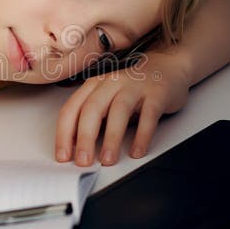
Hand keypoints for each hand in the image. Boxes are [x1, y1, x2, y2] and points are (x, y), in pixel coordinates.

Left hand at [54, 51, 190, 165]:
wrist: (167, 66)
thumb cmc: (132, 88)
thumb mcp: (106, 98)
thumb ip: (91, 118)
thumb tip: (74, 147)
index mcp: (94, 85)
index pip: (71, 109)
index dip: (64, 134)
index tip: (62, 156)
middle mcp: (112, 83)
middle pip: (93, 109)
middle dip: (85, 138)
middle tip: (83, 161)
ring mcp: (135, 87)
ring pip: (119, 111)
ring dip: (111, 138)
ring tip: (107, 160)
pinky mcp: (157, 94)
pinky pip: (149, 115)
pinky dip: (142, 135)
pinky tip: (137, 151)